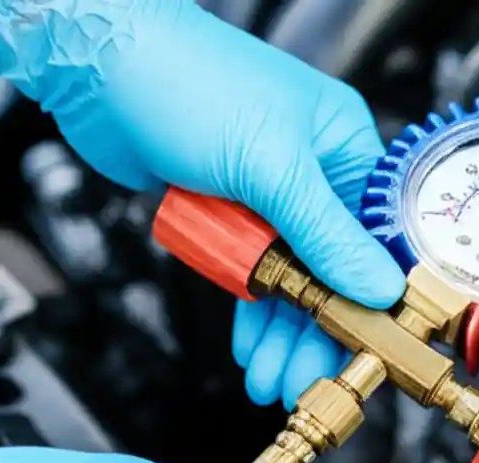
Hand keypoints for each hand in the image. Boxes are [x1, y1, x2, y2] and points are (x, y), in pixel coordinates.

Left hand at [0, 0, 405, 409]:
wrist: (100, 66)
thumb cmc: (188, 80)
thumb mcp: (271, 165)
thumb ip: (324, 234)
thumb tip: (379, 286)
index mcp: (342, 146)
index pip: (376, 236)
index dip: (372, 296)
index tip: (367, 348)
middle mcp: (310, 170)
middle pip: (329, 268)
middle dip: (315, 329)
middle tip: (303, 380)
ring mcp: (264, 191)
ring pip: (285, 277)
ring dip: (278, 329)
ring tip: (272, 378)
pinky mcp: (224, 208)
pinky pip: (246, 269)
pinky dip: (247, 305)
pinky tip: (250, 345)